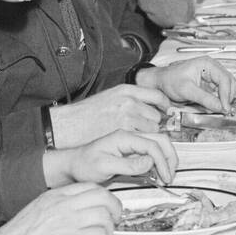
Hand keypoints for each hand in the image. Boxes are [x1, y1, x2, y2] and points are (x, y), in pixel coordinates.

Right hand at [0, 182, 120, 234]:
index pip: (91, 187)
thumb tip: (80, 215)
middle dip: (115, 210)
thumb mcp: (38, 210)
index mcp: (55, 195)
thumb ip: (59, 208)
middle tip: (113, 223)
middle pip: (104, 197)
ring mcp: (67, 220)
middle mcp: (63, 204)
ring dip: (109, 231)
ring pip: (105, 216)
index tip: (108, 210)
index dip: (106, 198)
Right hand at [48, 85, 169, 147]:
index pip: (157, 95)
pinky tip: (130, 144)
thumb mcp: (109, 97)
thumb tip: (147, 106)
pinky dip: (140, 143)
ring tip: (133, 138)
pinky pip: (142, 139)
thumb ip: (128, 100)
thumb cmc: (86, 114)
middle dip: (152, 123)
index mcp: (126, 90)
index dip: (164, 105)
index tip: (166, 111)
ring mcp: (127, 116)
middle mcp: (129, 101)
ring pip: (151, 129)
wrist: (69, 125)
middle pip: (156, 115)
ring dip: (146, 135)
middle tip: (142, 130)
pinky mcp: (124, 131)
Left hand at [56, 130, 178, 185]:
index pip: (152, 144)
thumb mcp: (104, 167)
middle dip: (169, 157)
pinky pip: (151, 150)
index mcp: (124, 136)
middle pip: (160, 139)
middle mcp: (130, 135)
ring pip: (158, 143)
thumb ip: (128, 165)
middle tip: (170, 175)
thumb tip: (150, 162)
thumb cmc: (84, 165)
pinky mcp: (131, 148)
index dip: (162, 162)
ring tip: (165, 176)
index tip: (165, 177)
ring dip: (166, 158)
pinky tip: (157, 172)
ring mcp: (131, 141)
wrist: (72, 164)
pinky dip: (158, 160)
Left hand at [138, 56, 235, 111]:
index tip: (225, 107)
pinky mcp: (210, 87)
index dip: (227, 94)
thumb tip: (220, 107)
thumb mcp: (186, 90)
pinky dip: (220, 102)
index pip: (225, 79)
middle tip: (223, 110)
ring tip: (217, 108)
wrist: (161, 83)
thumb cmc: (170, 80)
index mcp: (208, 64)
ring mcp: (212, 78)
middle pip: (230, 83)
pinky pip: (220, 95)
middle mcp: (212, 69)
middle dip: (228, 97)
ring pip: (228, 89)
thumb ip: (204, 98)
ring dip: (225, 100)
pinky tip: (213, 107)